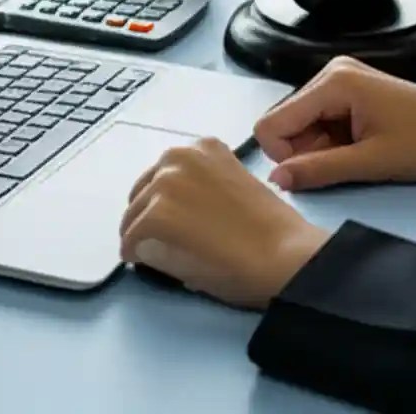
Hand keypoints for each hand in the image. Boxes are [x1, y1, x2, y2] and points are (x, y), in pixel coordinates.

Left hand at [120, 137, 328, 309]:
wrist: (285, 255)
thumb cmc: (270, 230)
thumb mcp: (232, 188)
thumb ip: (202, 188)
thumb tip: (177, 215)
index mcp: (202, 148)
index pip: (164, 177)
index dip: (171, 205)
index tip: (185, 224)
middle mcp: (177, 157)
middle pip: (141, 196)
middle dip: (151, 221)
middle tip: (176, 246)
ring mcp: (163, 185)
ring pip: (133, 220)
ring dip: (146, 241)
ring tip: (177, 257)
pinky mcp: (155, 216)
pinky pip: (130, 243)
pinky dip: (140, 258)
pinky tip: (168, 267)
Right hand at [255, 56, 415, 190]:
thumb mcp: (373, 163)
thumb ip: (320, 171)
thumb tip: (276, 181)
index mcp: (333, 82)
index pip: (272, 123)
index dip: (285, 156)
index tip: (318, 171)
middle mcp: (330, 73)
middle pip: (284, 123)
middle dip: (305, 152)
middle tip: (347, 162)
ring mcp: (339, 80)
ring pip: (300, 126)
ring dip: (320, 150)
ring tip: (359, 154)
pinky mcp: (347, 91)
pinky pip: (318, 123)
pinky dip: (331, 143)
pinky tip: (361, 147)